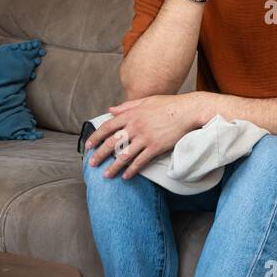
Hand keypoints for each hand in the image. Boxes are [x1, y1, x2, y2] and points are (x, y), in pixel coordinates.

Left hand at [83, 94, 206, 179]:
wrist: (188, 111)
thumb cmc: (168, 104)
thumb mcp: (146, 101)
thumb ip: (126, 106)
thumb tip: (110, 109)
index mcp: (131, 114)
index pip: (107, 127)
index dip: (96, 137)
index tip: (88, 146)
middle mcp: (135, 126)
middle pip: (112, 143)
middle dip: (100, 155)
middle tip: (92, 164)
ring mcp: (145, 138)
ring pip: (124, 156)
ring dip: (113, 167)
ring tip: (106, 175)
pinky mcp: (155, 147)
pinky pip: (140, 162)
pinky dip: (131, 170)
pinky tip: (126, 176)